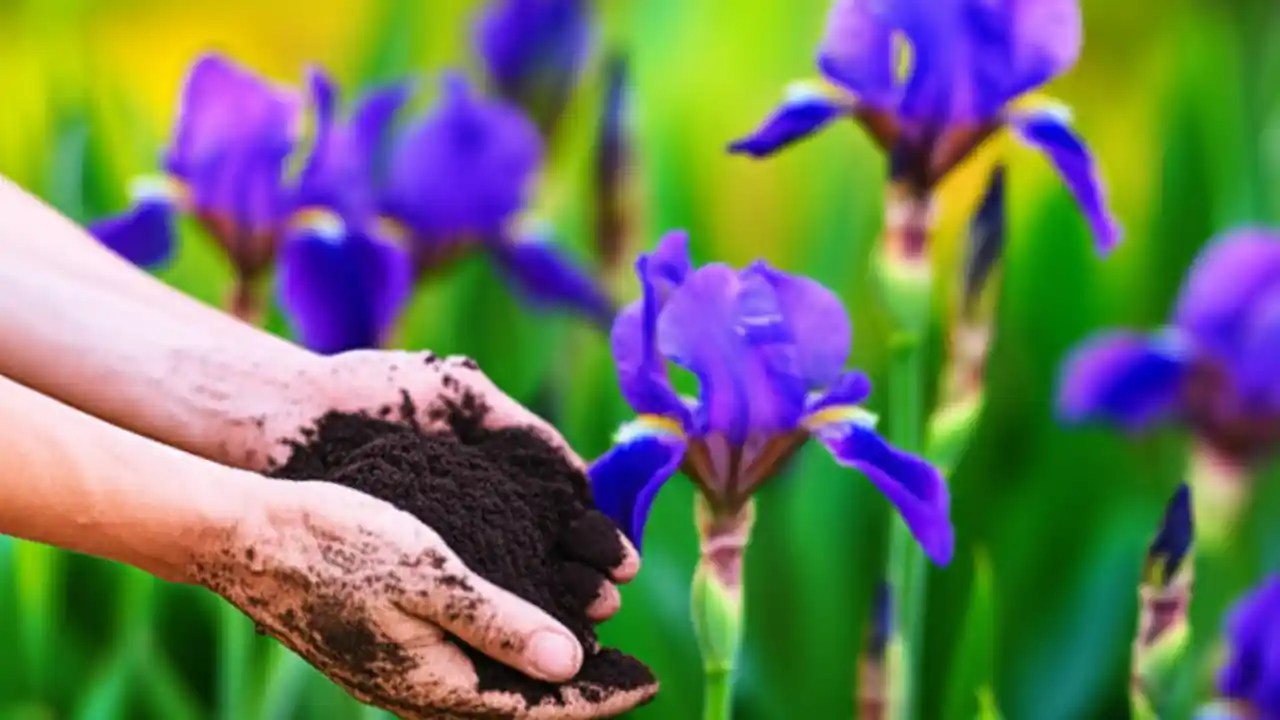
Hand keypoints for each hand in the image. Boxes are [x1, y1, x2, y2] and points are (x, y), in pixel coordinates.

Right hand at [193, 479, 655, 718]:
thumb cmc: (338, 544)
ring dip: (544, 674)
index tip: (648, 682)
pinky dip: (506, 655)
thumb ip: (499, 625)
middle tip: (630, 673)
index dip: (599, 696)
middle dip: (578, 693)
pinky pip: (464, 667)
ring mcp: (399, 674)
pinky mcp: (385, 649)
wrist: (249, 537)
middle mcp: (421, 691)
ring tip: (588, 652)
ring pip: (491, 689)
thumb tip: (567, 664)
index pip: (538, 707)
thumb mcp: (430, 576)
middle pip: (519, 707)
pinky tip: (519, 628)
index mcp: (437, 684)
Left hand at [219, 350, 639, 615]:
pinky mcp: (397, 567)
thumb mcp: (461, 395)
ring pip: (503, 589)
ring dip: (545, 611)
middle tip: (607, 605)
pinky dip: (489, 613)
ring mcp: (434, 549)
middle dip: (577, 587)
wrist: (288, 409)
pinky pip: (452, 595)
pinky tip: (518, 630)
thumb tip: (579, 476)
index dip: (594, 545)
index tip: (621, 564)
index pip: (559, 524)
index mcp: (493, 482)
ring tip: (580, 627)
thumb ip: (521, 429)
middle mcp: (470, 523)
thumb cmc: (372, 390)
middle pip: (540, 565)